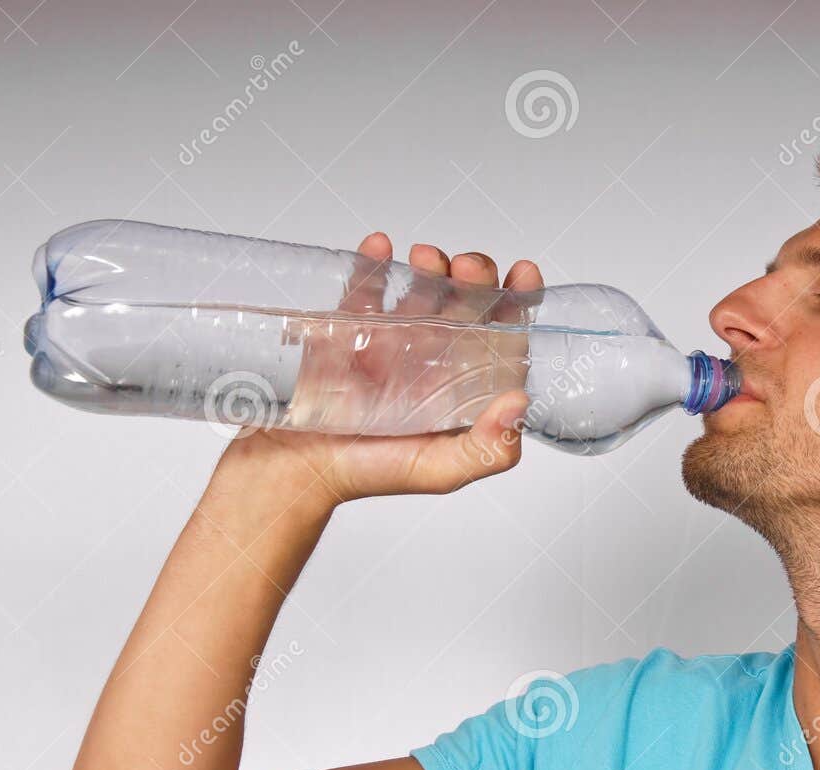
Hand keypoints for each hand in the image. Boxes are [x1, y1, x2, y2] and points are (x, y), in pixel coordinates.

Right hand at [218, 233, 543, 504]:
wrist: (295, 469)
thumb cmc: (369, 472)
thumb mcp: (441, 471)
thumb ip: (488, 448)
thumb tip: (519, 402)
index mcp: (462, 385)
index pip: (502, 335)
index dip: (518, 302)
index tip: (523, 272)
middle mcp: (433, 357)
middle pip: (467, 301)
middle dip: (475, 276)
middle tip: (468, 267)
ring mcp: (390, 338)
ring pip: (422, 286)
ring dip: (431, 264)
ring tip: (428, 257)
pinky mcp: (347, 326)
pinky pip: (364, 284)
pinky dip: (373, 261)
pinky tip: (382, 247)